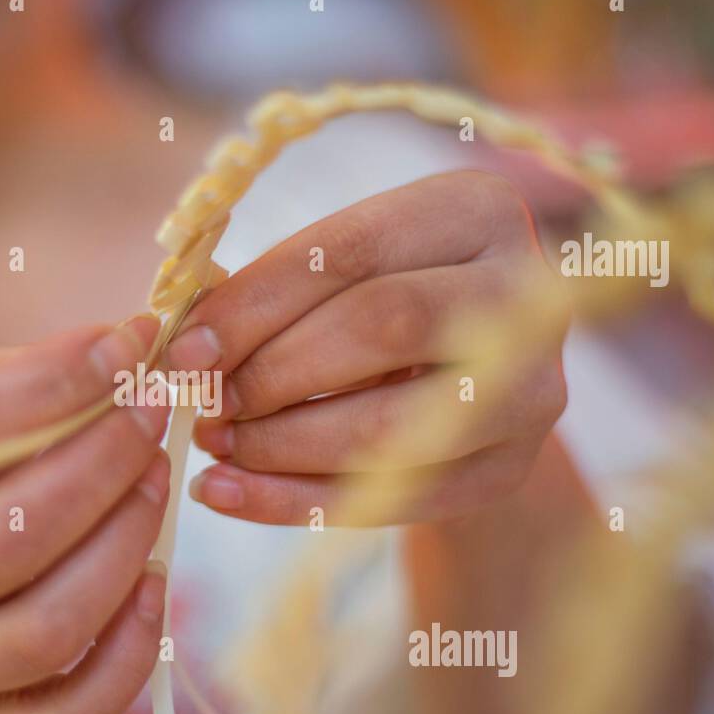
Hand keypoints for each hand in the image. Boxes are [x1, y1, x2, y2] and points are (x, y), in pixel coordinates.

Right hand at [0, 317, 170, 713]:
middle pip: (5, 541)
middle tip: (152, 411)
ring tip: (156, 482)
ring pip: (45, 630)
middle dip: (102, 464)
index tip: (128, 344)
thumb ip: (13, 376)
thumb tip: (128, 349)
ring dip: (125, 546)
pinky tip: (153, 583)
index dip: (53, 383)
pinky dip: (131, 653)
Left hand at [163, 170, 567, 525]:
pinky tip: (230, 493)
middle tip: (206, 401)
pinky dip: (296, 503)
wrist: (474, 373)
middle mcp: (527, 295)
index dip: (255, 304)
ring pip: (390, 427)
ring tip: (215, 446)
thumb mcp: (344, 269)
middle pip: (381, 327)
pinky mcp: (509, 468)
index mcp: (474, 210)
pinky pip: (391, 499)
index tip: (185, 349)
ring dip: (280, 446)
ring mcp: (529, 389)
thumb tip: (189, 345)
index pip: (350, 251)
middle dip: (272, 373)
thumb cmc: (384, 299)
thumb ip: (274, 289)